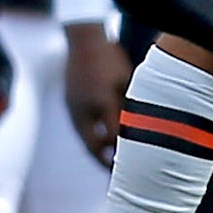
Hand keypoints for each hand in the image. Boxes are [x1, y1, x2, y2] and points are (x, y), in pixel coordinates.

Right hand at [64, 22, 131, 164]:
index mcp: (102, 103)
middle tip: (116, 173)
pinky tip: (99, 140)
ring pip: (83, 139)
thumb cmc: (110, 57)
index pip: (113, 138)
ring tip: (109, 161)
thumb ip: (130, 104)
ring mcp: (73, 107)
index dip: (122, 154)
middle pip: (93, 146)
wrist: (83, 39)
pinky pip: (79, 128)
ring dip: (96, 151)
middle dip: (104, 162)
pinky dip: (89, 137)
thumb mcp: (126, 80)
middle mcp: (84, 109)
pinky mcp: (68, 103)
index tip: (133, 165)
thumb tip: (143, 125)